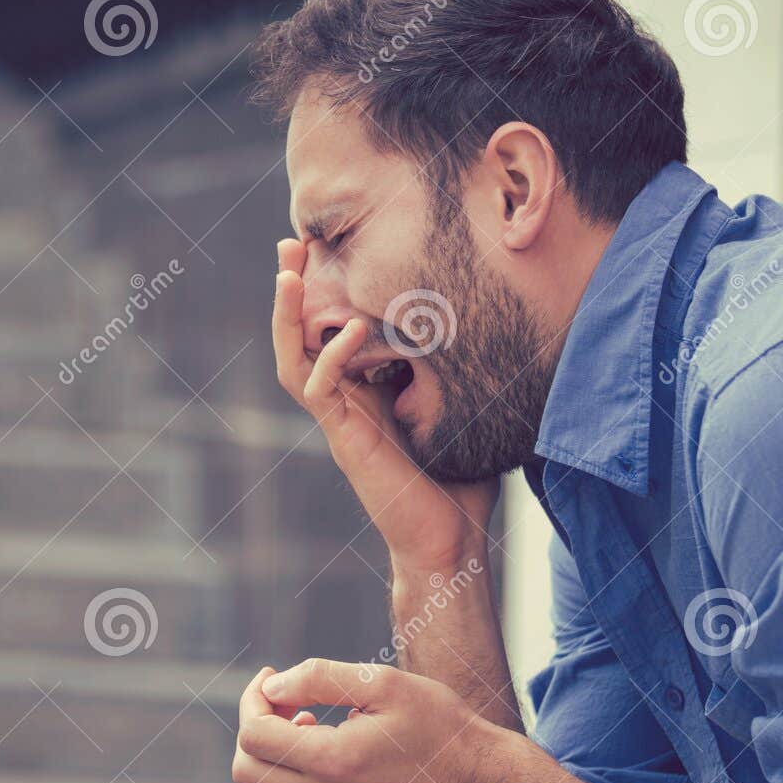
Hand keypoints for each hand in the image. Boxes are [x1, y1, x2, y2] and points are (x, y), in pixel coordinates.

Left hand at [231, 658, 500, 782]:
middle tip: (290, 703)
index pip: (253, 736)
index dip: (253, 699)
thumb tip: (271, 685)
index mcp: (335, 762)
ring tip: (313, 729)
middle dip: (257, 727)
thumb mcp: (382, 683)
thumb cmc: (437, 724)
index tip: (273, 678)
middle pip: (247, 770)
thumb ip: (318, 678)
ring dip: (273, 759)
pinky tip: (324, 761)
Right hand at [272, 239, 496, 574]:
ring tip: (288, 272)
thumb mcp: (464, 406)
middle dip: (293, 288)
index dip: (327, 288)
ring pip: (294, 358)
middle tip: (291, 242)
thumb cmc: (463, 481)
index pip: (335, 328)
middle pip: (302, 335)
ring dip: (288, 315)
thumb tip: (495, 313)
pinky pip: (320, 390)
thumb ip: (462, 366)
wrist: (450, 540)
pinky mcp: (344, 439)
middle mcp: (347, 399)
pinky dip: (332, 357)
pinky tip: (350, 329)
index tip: (330, 243)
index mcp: (369, 388)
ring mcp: (341, 419)